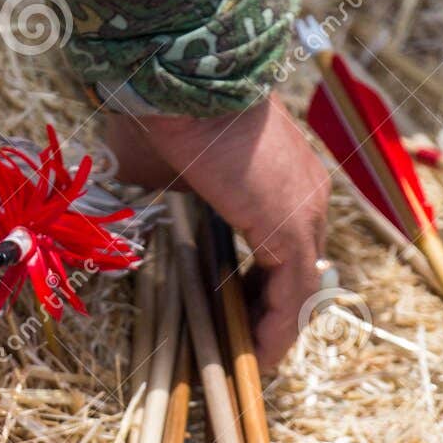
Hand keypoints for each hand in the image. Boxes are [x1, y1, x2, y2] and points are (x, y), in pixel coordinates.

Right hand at [106, 96, 328, 368]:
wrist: (178, 77)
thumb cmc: (164, 112)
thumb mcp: (162, 171)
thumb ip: (163, 202)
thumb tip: (136, 220)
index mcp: (281, 177)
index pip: (284, 247)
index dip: (260, 286)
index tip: (232, 314)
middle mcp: (306, 194)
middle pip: (299, 274)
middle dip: (268, 315)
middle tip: (238, 348)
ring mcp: (305, 211)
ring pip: (300, 291)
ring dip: (272, 332)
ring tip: (245, 366)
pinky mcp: (292, 230)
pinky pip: (292, 299)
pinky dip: (275, 333)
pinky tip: (253, 359)